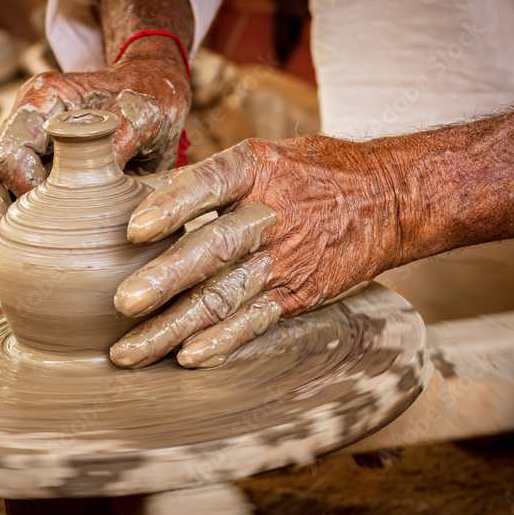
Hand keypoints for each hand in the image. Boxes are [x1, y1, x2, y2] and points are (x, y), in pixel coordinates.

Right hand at [0, 58, 190, 249]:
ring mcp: (30, 157)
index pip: (10, 148)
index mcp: (43, 100)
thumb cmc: (150, 98)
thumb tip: (102, 176)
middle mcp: (26, 128)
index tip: (49, 204)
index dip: (22, 182)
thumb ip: (124, 133)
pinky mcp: (43, 183)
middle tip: (4, 256)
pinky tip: (32, 270)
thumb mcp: (146, 110)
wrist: (156, 100)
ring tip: (6, 268)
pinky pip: (20, 213)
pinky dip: (21, 239)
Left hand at [110, 137, 405, 368]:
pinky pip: (256, 321)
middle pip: (216, 247)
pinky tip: (187, 358)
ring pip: (226, 296)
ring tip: (130, 351)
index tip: (133, 230)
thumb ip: (210, 179)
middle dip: (166, 278)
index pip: (211, 183)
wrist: (391, 199)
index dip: (172, 205)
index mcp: (258, 168)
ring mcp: (287, 260)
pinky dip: (222, 342)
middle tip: (122, 303)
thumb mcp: (267, 155)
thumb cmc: (312, 173)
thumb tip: (140, 198)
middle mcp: (272, 215)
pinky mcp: (299, 294)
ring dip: (175, 326)